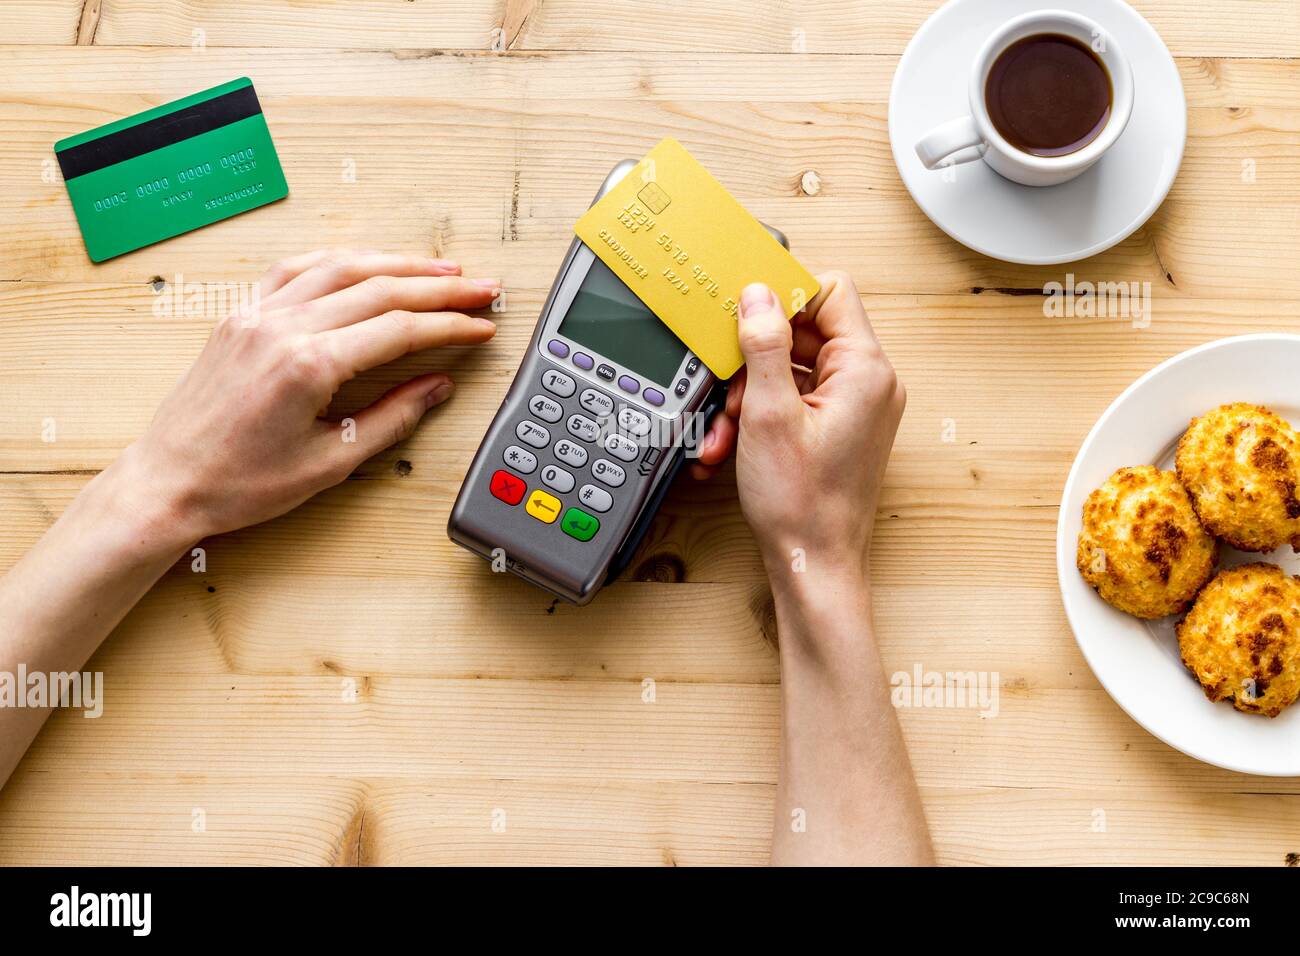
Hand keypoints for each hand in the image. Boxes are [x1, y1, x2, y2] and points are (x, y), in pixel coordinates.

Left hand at [116, 249, 498, 547]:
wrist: (167, 483)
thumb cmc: (239, 484)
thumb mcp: (331, 462)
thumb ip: (391, 418)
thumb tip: (436, 387)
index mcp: (308, 365)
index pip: (400, 330)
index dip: (450, 326)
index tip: (481, 327)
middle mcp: (282, 327)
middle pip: (379, 289)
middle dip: (438, 288)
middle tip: (480, 289)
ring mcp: (257, 315)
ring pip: (340, 267)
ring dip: (395, 263)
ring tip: (438, 269)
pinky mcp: (240, 316)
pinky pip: (295, 270)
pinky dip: (337, 259)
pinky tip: (363, 261)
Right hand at [693, 271, 904, 580]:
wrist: (813, 565)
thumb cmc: (802, 505)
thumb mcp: (769, 414)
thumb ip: (763, 346)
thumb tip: (757, 295)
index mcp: (865, 370)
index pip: (831, 293)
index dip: (785, 294)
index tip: (745, 307)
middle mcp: (869, 384)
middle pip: (804, 334)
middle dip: (754, 360)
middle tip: (728, 389)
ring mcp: (855, 408)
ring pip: (791, 371)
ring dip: (749, 395)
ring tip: (727, 431)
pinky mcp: (837, 429)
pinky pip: (794, 401)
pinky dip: (760, 416)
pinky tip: (731, 445)